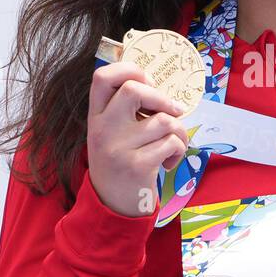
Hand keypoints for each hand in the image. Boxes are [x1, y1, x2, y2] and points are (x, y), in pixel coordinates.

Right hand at [86, 61, 189, 216]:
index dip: (129, 70)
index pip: (102, 77)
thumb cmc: (120, 163)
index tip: (147, 83)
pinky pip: (172, 143)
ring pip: (163, 120)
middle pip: (133, 90)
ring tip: (173, 144)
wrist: (113, 206)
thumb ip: (124, 110)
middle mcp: (102, 129)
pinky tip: (169, 162)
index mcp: (96, 116)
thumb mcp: (111, 133)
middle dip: (162, 97)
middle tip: (172, 111)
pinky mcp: (137, 166)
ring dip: (179, 130)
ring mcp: (118, 147)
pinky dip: (179, 150)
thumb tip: (157, 86)